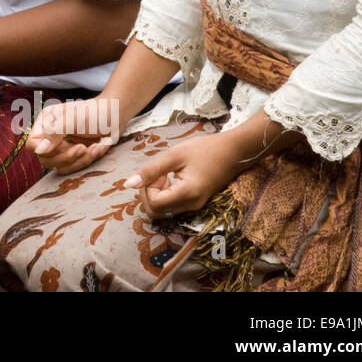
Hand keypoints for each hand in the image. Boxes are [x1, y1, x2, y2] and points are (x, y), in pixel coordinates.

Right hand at [27, 99, 121, 173]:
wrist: (117, 115)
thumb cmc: (96, 112)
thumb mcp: (74, 120)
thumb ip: (54, 134)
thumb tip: (39, 150)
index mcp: (46, 123)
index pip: (32, 145)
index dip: (44, 150)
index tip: (64, 146)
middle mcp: (51, 136)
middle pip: (45, 159)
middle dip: (66, 157)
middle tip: (83, 148)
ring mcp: (62, 147)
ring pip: (60, 167)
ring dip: (80, 160)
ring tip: (96, 146)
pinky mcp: (74, 156)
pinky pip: (74, 168)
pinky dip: (88, 160)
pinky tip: (99, 147)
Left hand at [125, 133, 242, 219]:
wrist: (233, 151)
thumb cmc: (205, 149)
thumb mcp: (174, 156)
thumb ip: (150, 171)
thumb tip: (128, 184)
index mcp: (187, 194)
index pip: (154, 204)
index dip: (148, 188)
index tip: (158, 173)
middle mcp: (191, 206)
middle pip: (155, 212)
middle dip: (149, 193)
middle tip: (158, 174)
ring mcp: (195, 207)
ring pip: (163, 211)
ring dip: (157, 194)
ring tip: (166, 174)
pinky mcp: (195, 203)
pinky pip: (172, 206)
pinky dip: (165, 194)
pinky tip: (172, 178)